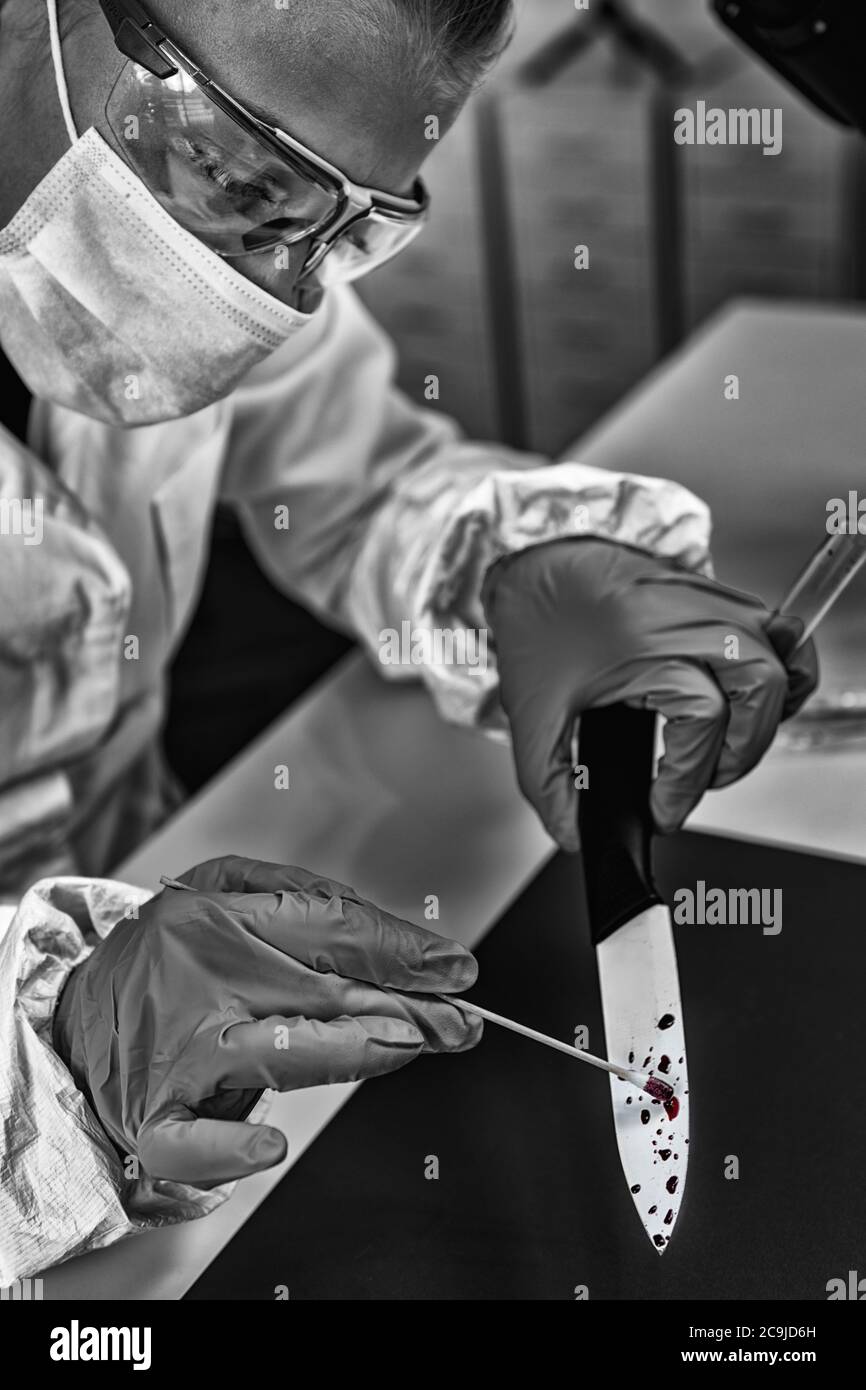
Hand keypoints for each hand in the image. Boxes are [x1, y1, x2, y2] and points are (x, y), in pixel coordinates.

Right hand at [53, 856, 480, 1187]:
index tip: (454, 968)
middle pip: (317, 989)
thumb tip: (402, 943)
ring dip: (348, 1050)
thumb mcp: (225, 890)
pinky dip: (228, 1150)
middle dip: (402, 1006)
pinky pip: (192, 1142)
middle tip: (456, 1021)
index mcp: (217, 914)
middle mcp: (198, 977)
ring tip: (404, 1044)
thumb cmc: (168, 952)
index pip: (327, 926)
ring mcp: (176, 1050)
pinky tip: (269, 1145)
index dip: (399, 948)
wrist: (72, 1014)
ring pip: (273, 1050)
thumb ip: (308, 898)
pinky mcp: (156, 1115)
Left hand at [482, 538, 817, 846]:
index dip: (686, 782)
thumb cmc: (536, 615)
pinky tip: (752, 705)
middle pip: (762, 689)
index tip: (661, 810)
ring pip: (783, 659)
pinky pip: (779, 635)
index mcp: (649, 642)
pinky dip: (781, 674)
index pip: (704, 724)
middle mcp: (693, 618)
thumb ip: (549, 782)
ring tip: (730, 749)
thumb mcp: (533, 711)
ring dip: (768, 716)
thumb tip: (573, 829)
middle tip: (705, 780)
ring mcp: (713, 602)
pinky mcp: (720, 596)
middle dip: (741, 751)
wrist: (537, 552)